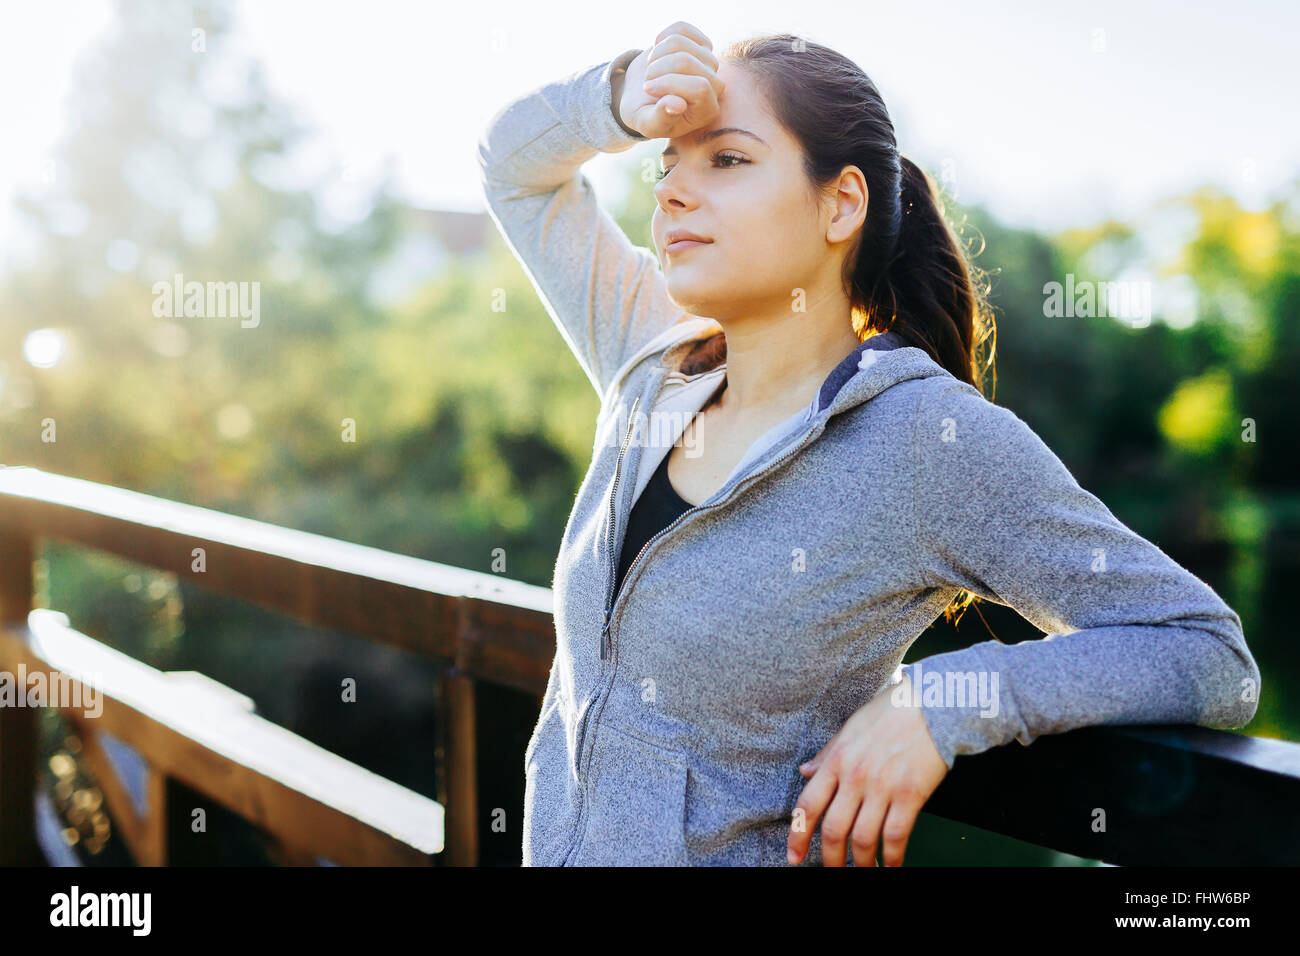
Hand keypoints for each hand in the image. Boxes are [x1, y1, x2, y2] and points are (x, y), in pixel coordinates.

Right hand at [618, 21, 724, 139]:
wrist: (644, 96)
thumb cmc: (648, 114)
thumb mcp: (648, 124)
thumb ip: (661, 119)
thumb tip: (677, 105)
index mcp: (707, 111)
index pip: (699, 88)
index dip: (669, 84)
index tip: (648, 88)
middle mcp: (715, 86)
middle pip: (686, 62)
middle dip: (657, 68)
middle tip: (647, 81)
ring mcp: (709, 62)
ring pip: (680, 42)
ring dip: (656, 54)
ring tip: (651, 69)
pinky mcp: (701, 43)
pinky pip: (681, 28)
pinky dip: (662, 38)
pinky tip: (657, 52)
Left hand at [787, 671, 948, 865]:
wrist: (934, 705)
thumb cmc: (892, 711)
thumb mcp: (851, 727)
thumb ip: (827, 753)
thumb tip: (805, 772)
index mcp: (837, 759)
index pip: (808, 805)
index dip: (798, 836)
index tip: (794, 857)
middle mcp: (855, 776)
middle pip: (834, 830)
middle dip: (830, 860)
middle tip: (832, 872)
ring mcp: (883, 787)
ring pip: (863, 839)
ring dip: (861, 864)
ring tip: (863, 872)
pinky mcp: (910, 795)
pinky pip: (895, 836)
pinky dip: (891, 857)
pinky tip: (892, 866)